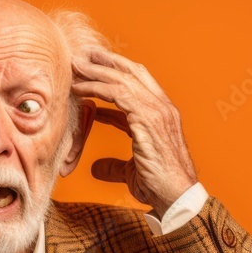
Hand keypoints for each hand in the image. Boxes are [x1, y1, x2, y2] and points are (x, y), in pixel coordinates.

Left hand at [70, 47, 197, 218]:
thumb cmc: (159, 187)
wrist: (176, 196)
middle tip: (84, 56)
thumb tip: (97, 167)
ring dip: (97, 70)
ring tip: (76, 65)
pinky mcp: (148, 118)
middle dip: (107, 62)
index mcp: (163, 115)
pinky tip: (80, 88)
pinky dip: (97, 87)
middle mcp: (163, 108)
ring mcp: (157, 111)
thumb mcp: (132, 171)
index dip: (118, 72)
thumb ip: (114, 165)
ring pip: (123, 79)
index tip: (97, 68)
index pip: (140, 83)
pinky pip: (118, 93)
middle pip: (133, 72)